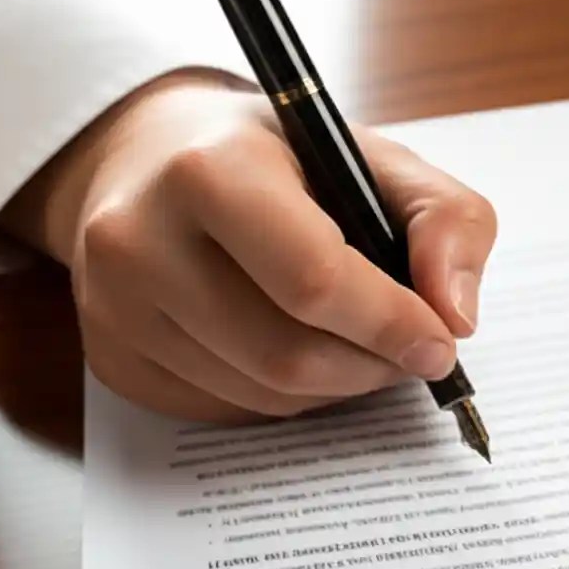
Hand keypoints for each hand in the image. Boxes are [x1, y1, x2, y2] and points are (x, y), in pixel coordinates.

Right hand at [0, 71, 496, 422]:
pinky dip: (286, 395)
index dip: (390, 323)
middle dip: (372, 365)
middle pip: (287, 353)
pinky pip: (228, 411)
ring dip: (336, 385)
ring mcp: (113, 307)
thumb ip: (446, 219)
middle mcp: (138, 240)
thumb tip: (457, 315)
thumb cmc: (277, 159)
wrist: (149, 159)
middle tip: (410, 351)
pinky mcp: (111, 358)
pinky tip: (298, 347)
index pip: (312, 279)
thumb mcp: (373, 157)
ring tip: (360, 343)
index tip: (440, 342)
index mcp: (209, 170)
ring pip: (261, 394)